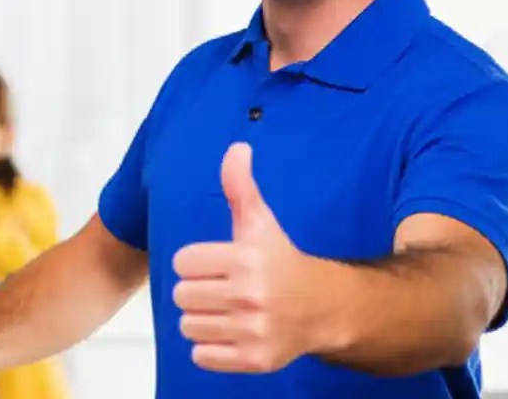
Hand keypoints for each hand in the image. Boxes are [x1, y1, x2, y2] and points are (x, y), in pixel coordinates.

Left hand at [171, 142, 326, 372]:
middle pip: (182, 296)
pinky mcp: (255, 359)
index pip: (182, 262)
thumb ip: (240, 187)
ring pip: (189, 327)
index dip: (196, 263)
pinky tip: (231, 334)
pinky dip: (210, 349)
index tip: (218, 265)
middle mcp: (250, 295)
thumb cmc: (282, 261)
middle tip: (223, 290)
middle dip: (198, 292)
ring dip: (202, 321)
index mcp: (245, 259)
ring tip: (227, 312)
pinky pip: (202, 356)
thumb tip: (237, 147)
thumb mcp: (260, 222)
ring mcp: (254, 330)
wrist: (325, 307)